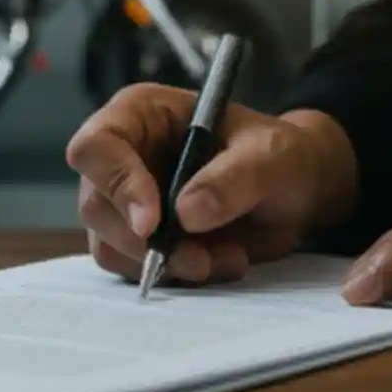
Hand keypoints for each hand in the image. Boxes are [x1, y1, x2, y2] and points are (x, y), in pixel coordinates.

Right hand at [66, 84, 355, 283]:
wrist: (295, 192)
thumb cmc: (278, 156)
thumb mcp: (270, 156)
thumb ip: (232, 178)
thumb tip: (185, 213)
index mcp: (141, 114)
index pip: (97, 146)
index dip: (116, 183)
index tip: (152, 223)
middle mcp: (123, 157)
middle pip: (96, 204)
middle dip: (145, 241)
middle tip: (199, 258)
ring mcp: (126, 202)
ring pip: (111, 245)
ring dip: (166, 264)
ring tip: (224, 259)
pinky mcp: (140, 240)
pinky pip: (136, 270)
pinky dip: (176, 276)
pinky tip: (220, 262)